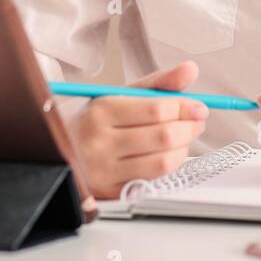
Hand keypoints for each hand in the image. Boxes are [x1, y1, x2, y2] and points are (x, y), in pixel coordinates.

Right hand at [68, 60, 206, 199]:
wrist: (62, 147)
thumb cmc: (97, 119)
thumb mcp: (121, 93)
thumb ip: (159, 82)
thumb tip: (191, 69)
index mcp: (102, 109)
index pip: (157, 108)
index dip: (185, 107)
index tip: (198, 107)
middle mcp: (100, 141)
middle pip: (163, 136)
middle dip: (189, 128)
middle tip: (196, 122)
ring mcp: (103, 169)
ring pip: (162, 162)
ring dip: (183, 149)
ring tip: (184, 138)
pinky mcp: (109, 191)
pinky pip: (152, 180)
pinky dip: (169, 166)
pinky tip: (168, 155)